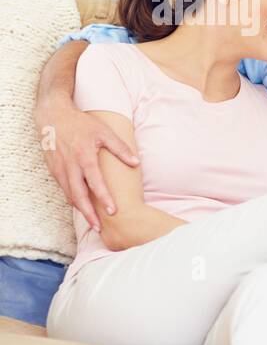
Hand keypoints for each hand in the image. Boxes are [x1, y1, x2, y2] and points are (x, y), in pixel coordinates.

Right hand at [36, 101, 137, 230]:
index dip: (104, 198)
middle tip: (99, 228)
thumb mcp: (104, 132)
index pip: (95, 183)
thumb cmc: (82, 124)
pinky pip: (64, 189)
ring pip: (69, 195)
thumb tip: (136, 163)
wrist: (52, 116)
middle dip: (89, 214)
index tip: (113, 212)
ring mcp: (59, 169)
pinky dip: (73, 200)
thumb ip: (120, 148)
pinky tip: (82, 207)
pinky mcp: (53, 170)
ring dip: (80, 210)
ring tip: (92, 222)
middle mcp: (70, 166)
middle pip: (78, 196)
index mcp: (84, 157)